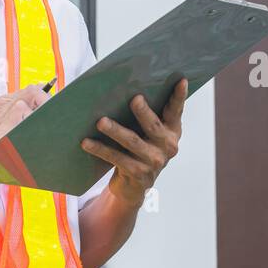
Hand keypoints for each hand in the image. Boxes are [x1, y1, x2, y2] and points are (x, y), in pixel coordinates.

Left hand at [81, 79, 187, 205]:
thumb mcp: (147, 134)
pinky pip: (117, 158)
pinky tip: (87, 142)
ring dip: (116, 130)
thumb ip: (145, 116)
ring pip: (133, 142)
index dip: (179, 96)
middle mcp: (167, 146)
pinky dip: (100, 149)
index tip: (181, 80)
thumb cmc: (138, 151)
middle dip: (143, 112)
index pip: (175, 111)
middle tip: (134, 99)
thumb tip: (122, 89)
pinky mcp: (139, 174)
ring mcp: (154, 162)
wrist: (133, 187)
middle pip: (154, 126)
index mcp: (172, 131)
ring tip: (101, 122)